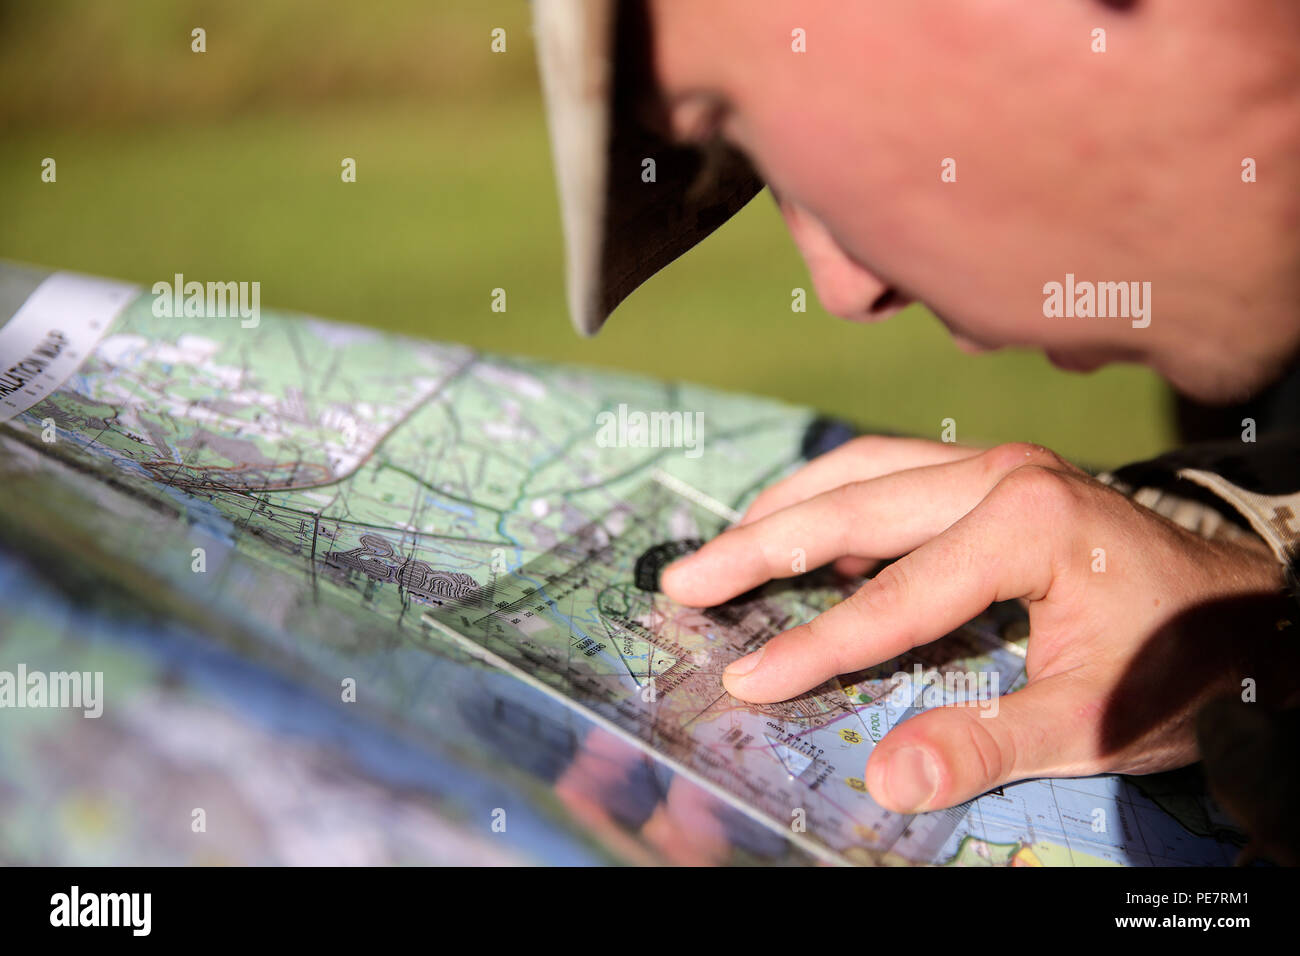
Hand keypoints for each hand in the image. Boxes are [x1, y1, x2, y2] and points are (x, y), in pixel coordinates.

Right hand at [661, 436, 1296, 813]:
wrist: (1247, 606)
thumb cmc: (1176, 662)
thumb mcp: (1093, 721)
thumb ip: (987, 744)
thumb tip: (887, 778)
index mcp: (1027, 523)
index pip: (893, 598)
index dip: (813, 647)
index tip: (743, 681)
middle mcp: (1002, 473)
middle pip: (853, 504)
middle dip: (760, 547)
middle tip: (683, 583)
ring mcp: (996, 464)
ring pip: (863, 469)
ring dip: (787, 507)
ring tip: (722, 550)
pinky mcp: (993, 474)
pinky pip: (891, 473)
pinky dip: (832, 501)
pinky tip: (802, 536)